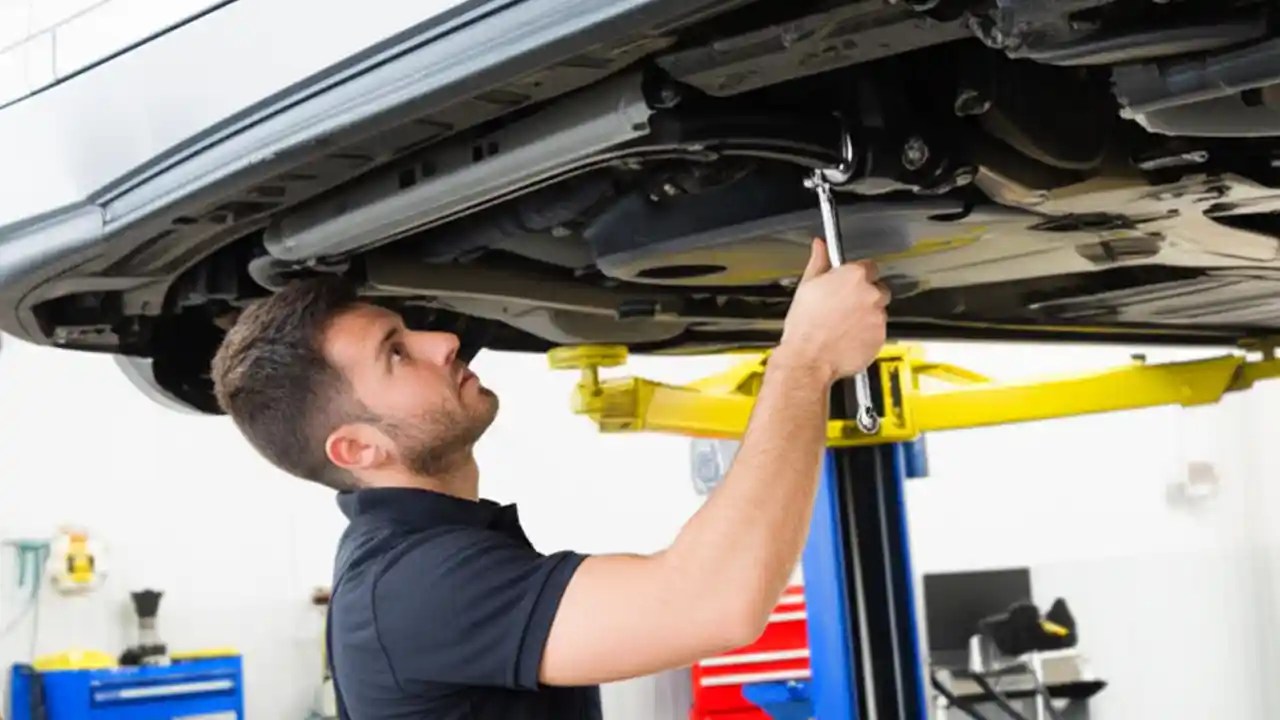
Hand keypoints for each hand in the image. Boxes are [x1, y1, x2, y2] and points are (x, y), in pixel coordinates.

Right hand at [776, 238, 889, 383]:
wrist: (808, 359)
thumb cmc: (805, 326)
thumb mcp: (806, 286)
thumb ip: (819, 261)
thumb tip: (819, 246)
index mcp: (854, 277)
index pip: (869, 267)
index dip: (858, 276)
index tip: (850, 283)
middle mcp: (870, 294)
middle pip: (878, 289)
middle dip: (865, 296)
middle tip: (846, 307)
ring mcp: (878, 317)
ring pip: (878, 311)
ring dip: (867, 315)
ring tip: (844, 325)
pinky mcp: (881, 337)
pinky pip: (878, 332)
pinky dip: (868, 334)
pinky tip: (848, 337)